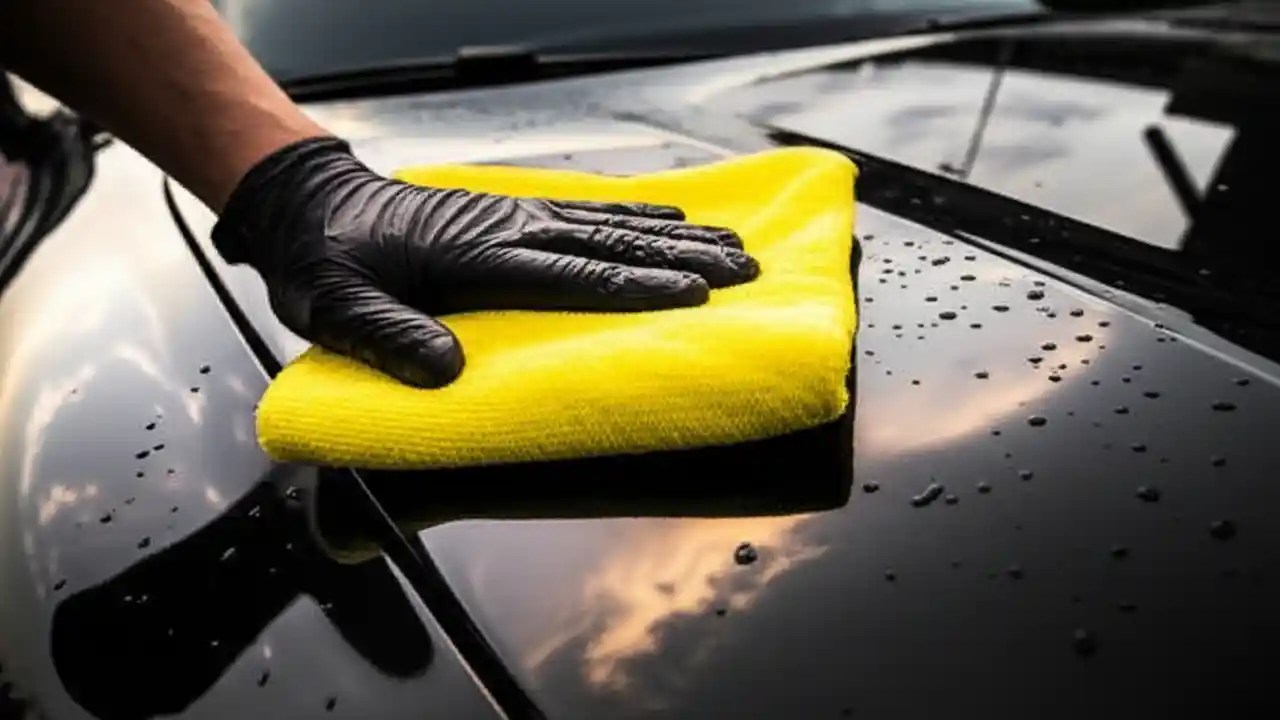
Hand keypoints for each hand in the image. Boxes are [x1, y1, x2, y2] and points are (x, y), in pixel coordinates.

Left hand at [212, 136, 757, 387]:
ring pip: (610, 223)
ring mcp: (517, 216)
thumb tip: (447, 370)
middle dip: (681, 257)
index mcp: (476, 257)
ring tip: (733, 245)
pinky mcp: (515, 214)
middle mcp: (510, 230)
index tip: (693, 294)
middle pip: (610, 243)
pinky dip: (638, 213)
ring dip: (675, 235)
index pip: (570, 275)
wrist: (314, 207)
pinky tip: (674, 215)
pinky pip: (590, 210)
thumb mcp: (335, 308)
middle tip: (744, 270)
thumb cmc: (328, 263)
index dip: (634, 285)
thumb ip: (388, 337)